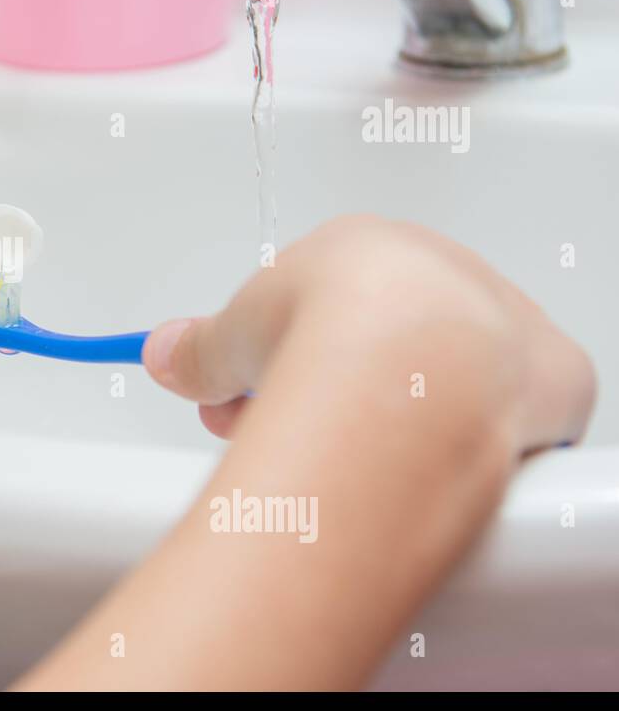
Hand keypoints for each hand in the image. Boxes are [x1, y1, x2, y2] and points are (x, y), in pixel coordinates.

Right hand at [19, 217, 594, 689]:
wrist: (407, 362)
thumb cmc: (321, 323)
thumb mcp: (228, 334)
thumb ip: (198, 346)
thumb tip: (161, 352)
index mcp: (367, 247)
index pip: (316, 301)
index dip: (271, 353)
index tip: (244, 392)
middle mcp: (439, 273)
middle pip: (375, 342)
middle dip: (314, 389)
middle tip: (274, 432)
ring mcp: (501, 322)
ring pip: (437, 376)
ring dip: (380, 418)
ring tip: (335, 459)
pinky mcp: (550, 380)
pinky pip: (508, 413)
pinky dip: (468, 440)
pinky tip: (428, 463)